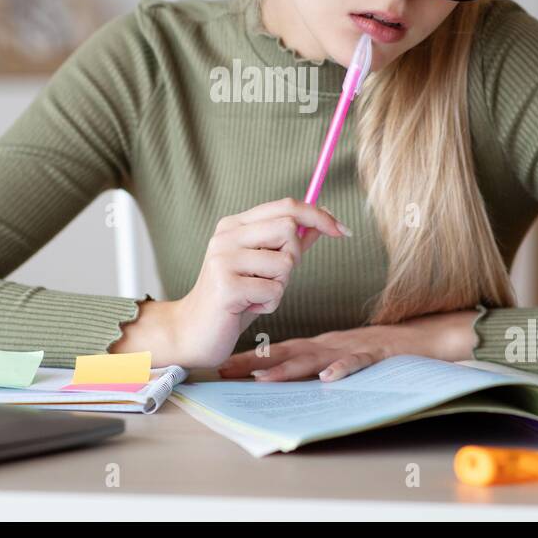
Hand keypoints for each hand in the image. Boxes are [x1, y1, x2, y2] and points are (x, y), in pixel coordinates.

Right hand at [167, 197, 349, 368]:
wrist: (193, 331)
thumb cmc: (233, 300)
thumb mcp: (264, 267)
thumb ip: (290, 243)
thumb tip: (322, 222)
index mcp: (234, 225)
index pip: (285, 206)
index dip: (318, 215)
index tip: (343, 230)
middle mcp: (226, 236)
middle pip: (288, 228)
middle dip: (293, 257)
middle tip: (272, 278)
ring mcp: (223, 259)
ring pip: (285, 263)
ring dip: (280, 286)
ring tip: (255, 295)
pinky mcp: (226, 286)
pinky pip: (274, 291)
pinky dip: (269, 304)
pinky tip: (247, 308)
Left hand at [215, 309, 482, 381]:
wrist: (424, 337)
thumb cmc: (381, 350)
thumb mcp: (344, 353)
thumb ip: (319, 360)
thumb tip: (285, 377)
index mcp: (322, 345)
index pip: (280, 350)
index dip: (251, 358)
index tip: (223, 367)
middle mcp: (331, 345)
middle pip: (288, 353)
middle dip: (255, 363)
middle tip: (225, 371)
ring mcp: (352, 349)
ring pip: (316, 358)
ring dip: (289, 368)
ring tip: (263, 378)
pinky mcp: (376, 355)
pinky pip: (358, 364)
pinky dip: (342, 371)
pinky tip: (328, 380)